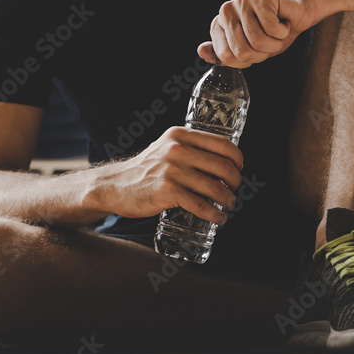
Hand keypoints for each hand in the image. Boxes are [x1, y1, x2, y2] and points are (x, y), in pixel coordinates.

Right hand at [92, 126, 242, 224]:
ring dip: (228, 199)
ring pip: (214, 187)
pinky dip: (213, 214)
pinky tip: (218, 218)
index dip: (237, 158)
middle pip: (223, 166)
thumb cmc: (146, 169)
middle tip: (233, 190)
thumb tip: (222, 160)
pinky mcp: (167, 191)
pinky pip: (200, 204)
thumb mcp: (166, 147)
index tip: (239, 169)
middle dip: (235, 182)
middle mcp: (177, 149)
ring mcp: (172, 170)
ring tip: (228, 205)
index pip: (222, 144)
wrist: (115, 185)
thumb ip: (189, 148)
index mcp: (180, 135)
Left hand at [198, 0, 317, 68]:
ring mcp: (242, 1)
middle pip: (242, 51)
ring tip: (278, 31)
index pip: (226, 56)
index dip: (247, 61)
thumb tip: (201, 51)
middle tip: (270, 40)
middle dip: (263, 53)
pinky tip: (283, 21)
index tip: (257, 49)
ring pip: (258, 41)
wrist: (299, 12)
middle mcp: (227, 10)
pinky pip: (271, 28)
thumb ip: (226, 53)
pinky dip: (283, 31)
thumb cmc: (275, 32)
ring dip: (275, 43)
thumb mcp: (250, 49)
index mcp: (220, 24)